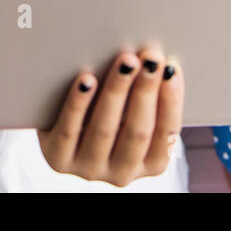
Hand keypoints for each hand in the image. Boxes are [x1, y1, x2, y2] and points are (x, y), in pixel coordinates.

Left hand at [38, 47, 182, 186]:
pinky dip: (78, 104)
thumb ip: (146, 96)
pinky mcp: (59, 158)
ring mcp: (89, 168)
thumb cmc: (107, 114)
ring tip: (125, 62)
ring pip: (104, 129)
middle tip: (151, 58)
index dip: (171, 101)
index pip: (167, 135)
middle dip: (146, 91)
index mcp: (150, 164)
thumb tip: (158, 59)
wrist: (59, 131)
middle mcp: (122, 173)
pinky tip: (86, 80)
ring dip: (117, 91)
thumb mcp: (132, 113)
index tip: (172, 68)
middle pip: (137, 132)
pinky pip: (68, 131)